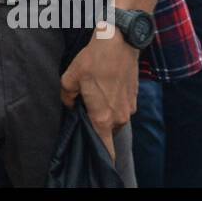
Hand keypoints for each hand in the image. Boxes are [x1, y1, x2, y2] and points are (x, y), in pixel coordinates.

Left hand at [60, 28, 138, 158]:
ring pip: (114, 119)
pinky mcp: (134, 98)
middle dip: (97, 126)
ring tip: (94, 95)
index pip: (105, 149)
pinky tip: (104, 87)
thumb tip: (71, 103)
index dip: (101, 157)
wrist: (120, 42)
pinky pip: (121, 108)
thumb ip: (67, 96)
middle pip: (107, 132)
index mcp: (103, 117)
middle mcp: (119, 117)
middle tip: (84, 110)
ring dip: (105, 113)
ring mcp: (129, 108)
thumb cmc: (94, 60)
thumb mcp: (70, 77)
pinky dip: (113, 103)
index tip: (94, 158)